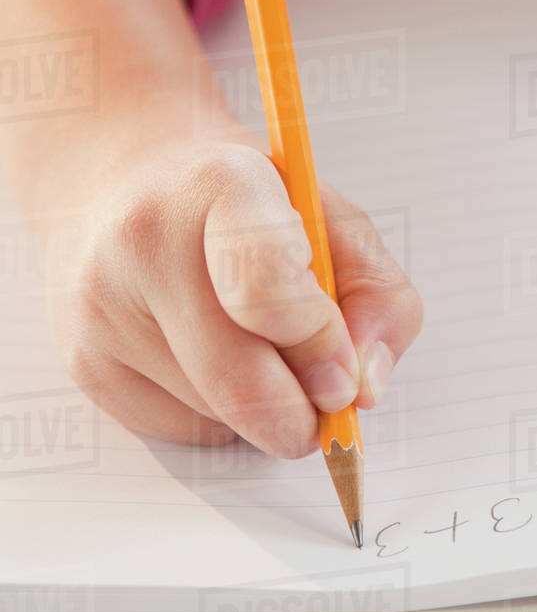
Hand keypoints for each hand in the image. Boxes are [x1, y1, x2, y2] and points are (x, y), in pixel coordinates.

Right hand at [43, 130, 422, 456]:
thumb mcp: (332, 217)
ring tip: (257, 340)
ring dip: (266, 407)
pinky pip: (184, 431)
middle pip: (240, 382)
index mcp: (219, 187)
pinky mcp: (85, 365)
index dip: (319, 344)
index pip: (265, 285)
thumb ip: (377, 295)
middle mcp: (144, 243)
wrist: (120, 180)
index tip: (345, 372)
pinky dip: (222, 415)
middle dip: (305, 413)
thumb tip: (364, 389)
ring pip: (219, 418)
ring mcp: (102, 309)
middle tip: (328, 394)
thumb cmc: (245, 204)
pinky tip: (211, 354)